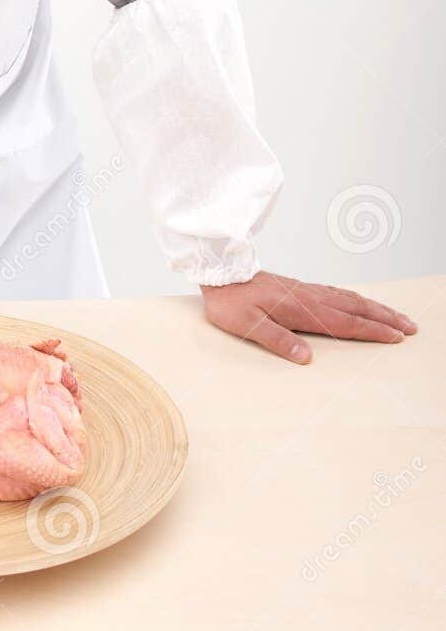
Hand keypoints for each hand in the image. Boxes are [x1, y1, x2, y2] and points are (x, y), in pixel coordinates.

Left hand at [200, 270, 417, 364]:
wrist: (220, 272)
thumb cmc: (230, 301)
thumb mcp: (248, 326)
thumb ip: (278, 341)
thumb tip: (306, 358)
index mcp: (302, 309)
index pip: (346, 323)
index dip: (373, 331)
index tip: (397, 337)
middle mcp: (310, 298)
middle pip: (357, 308)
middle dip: (385, 318)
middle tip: (411, 326)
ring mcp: (306, 290)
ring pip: (349, 298)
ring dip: (375, 307)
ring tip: (395, 315)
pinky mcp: (299, 287)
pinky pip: (337, 292)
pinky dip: (355, 299)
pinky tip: (358, 302)